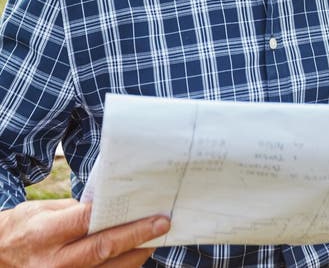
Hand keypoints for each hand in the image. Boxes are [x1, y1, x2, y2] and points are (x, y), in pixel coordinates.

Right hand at [0, 199, 169, 266]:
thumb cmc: (24, 227)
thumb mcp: (44, 209)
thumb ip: (76, 210)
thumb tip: (112, 206)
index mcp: (45, 234)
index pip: (88, 223)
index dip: (121, 218)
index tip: (149, 210)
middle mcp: (53, 262)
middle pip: (103, 250)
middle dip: (137, 237)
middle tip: (162, 224)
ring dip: (134, 256)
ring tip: (154, 239)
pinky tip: (134, 256)